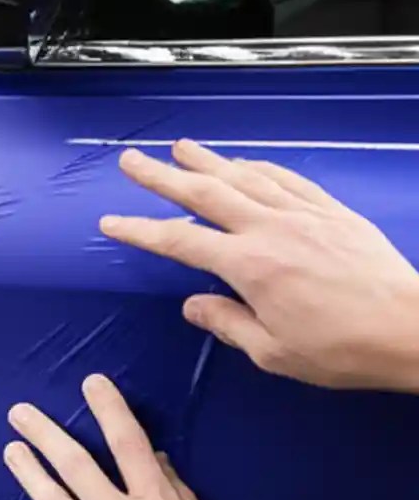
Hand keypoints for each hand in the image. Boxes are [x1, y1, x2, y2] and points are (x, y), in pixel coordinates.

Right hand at [102, 139, 418, 391]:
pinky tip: (244, 163)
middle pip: (204, 193)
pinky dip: (259, 167)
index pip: (179, 241)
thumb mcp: (273, 352)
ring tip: (181, 147)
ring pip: (244, 176)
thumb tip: (194, 305)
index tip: (111, 221)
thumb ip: (227, 323)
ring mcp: (303, 214)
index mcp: (249, 266)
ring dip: (208, 160)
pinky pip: (287, 179)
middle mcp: (270, 229)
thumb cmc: (342, 350)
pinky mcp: (331, 212)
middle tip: (132, 160)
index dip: (140, 229)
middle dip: (162, 175)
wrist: (411, 330)